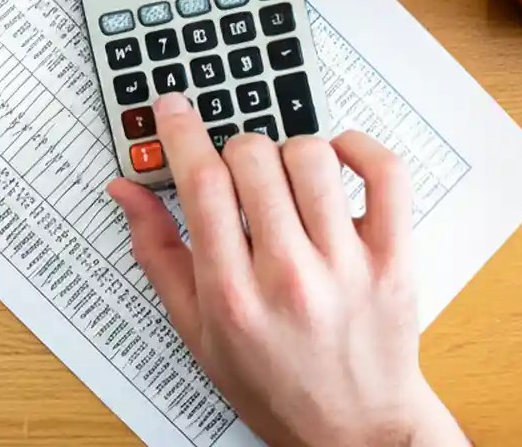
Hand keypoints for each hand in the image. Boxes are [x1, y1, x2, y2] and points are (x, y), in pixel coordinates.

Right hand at [109, 95, 465, 446]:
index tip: (174, 107)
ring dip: (287, 151)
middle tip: (236, 173)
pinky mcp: (395, 258)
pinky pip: (384, 172)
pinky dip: (358, 146)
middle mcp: (289, 277)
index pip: (201, 184)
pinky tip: (338, 157)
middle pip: (252, 159)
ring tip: (284, 180)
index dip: (182, 132)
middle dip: (233, 149)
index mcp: (232, 296)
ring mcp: (347, 265)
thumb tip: (126, 190)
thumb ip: (158, 253)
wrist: (354, 429)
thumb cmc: (273, 383)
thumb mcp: (196, 330)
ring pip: (311, 155)